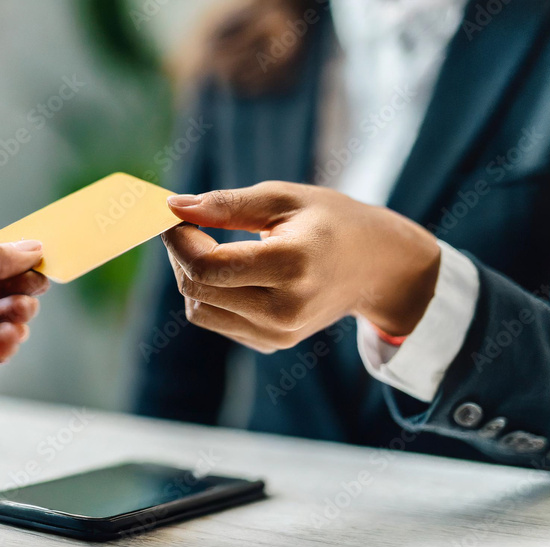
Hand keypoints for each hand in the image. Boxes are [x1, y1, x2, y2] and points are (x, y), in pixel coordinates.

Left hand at [162, 182, 440, 352]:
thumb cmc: (330, 221)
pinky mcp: (272, 344)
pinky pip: (216, 320)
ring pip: (199, 309)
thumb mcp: (283, 199)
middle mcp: (285, 308)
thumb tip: (173, 206)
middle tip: (190, 225)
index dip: (179, 241)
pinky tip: (234, 272)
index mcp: (292, 264)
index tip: (176, 217)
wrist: (376, 267)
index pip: (209, 266)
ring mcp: (279, 332)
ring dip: (192, 276)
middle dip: (180, 254)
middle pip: (198, 288)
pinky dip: (211, 294)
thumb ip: (226, 204)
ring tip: (213, 246)